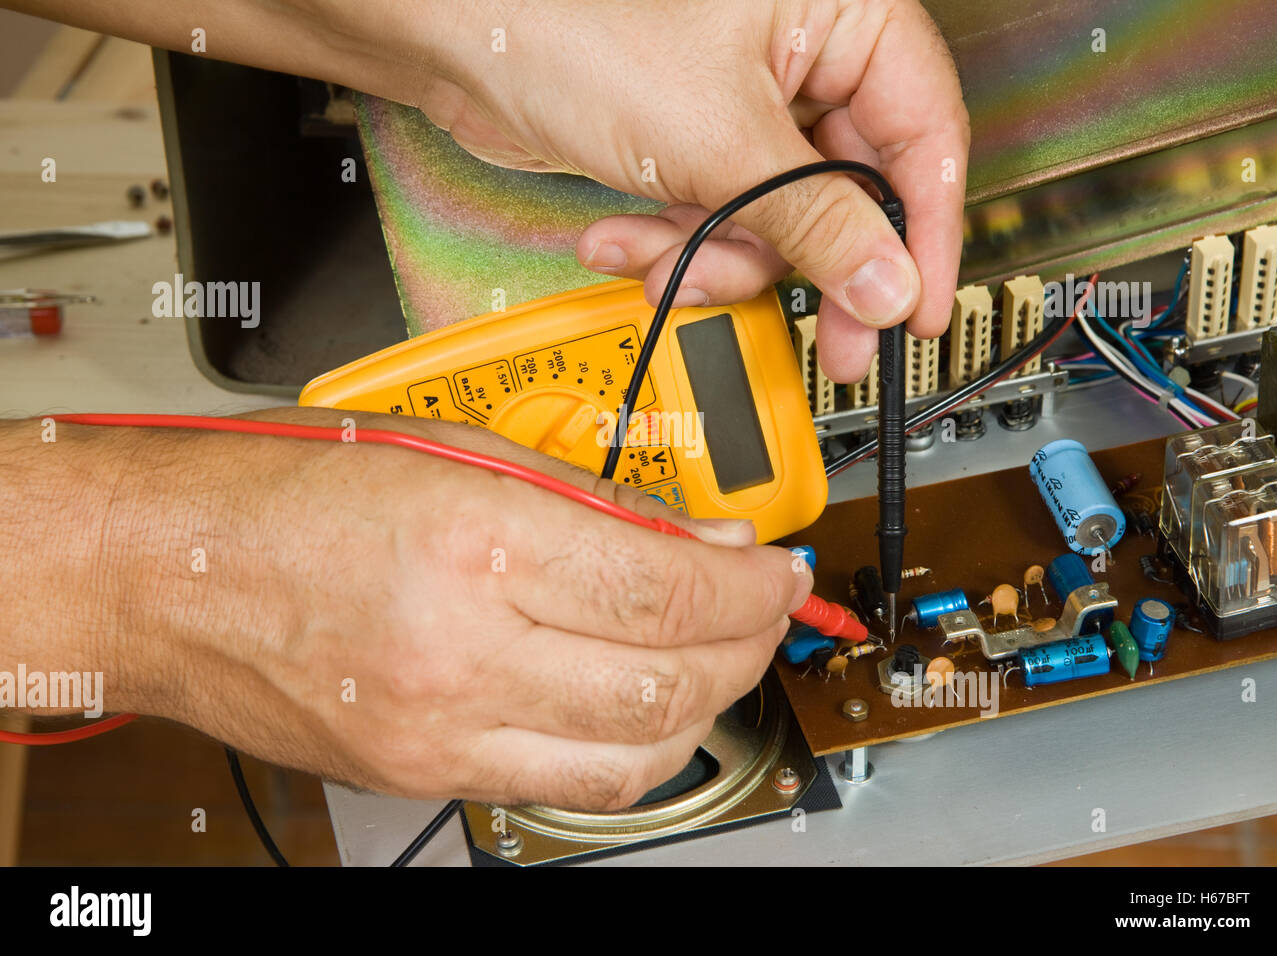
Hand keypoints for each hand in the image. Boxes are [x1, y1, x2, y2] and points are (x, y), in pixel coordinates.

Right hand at [41, 410, 810, 808]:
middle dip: (749, 646)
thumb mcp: (448, 449)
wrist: (162, 572)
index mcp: (474, 543)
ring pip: (634, 758)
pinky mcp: (421, 775)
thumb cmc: (279, 492)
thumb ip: (581, 500)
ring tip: (718, 658)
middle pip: (670, 683)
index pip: (668, 588)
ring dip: (705, 708)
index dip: (751, 583)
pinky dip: (631, 753)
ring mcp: (440, 732)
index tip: (775, 567)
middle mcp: (461, 653)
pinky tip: (643, 706)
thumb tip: (685, 540)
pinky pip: (567, 789)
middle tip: (764, 609)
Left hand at [414, 0, 968, 381]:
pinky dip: (674, 245)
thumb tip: (889, 283)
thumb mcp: (721, 139)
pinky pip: (718, 220)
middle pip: (852, 190)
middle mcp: (802, 54)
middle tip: (835, 339)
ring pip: (778, 222)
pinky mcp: (693, 145)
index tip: (917, 305)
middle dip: (811, 266)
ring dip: (719, 259)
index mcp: (841, 12)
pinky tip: (623, 237)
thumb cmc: (572, 25)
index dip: (926, 230)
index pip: (923, 131)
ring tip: (663, 259)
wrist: (452, 39)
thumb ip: (818, 220)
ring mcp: (745, 105)